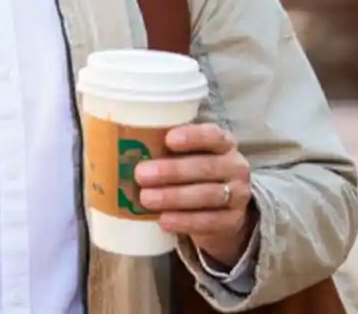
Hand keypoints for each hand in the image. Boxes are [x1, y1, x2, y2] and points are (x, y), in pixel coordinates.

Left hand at [133, 123, 255, 266]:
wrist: (221, 209)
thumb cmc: (193, 172)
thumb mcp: (186, 156)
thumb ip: (164, 148)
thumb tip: (119, 144)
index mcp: (223, 143)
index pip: (213, 135)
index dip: (193, 136)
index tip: (168, 139)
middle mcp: (235, 166)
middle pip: (206, 167)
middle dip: (172, 171)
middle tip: (141, 175)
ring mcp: (238, 194)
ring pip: (208, 194)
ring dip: (174, 197)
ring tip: (146, 199)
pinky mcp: (233, 220)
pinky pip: (210, 221)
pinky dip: (185, 221)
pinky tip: (164, 220)